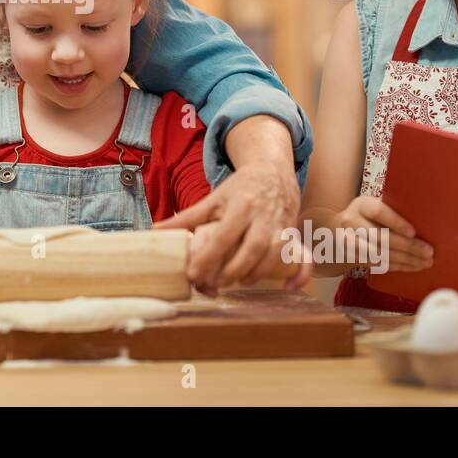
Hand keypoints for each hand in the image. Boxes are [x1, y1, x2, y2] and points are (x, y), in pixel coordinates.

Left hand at [157, 158, 309, 293]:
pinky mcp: (293, 233)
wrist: (273, 170)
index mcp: (240, 205)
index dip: (209, 257)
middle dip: (233, 270)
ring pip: (274, 255)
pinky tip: (287, 287)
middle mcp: (263, 216)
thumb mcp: (213, 199)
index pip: (224, 235)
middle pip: (252, 248)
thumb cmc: (240, 188)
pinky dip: (298, 274)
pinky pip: (302, 257)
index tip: (193, 274)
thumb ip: (186, 218)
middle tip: (214, 284)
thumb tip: (155, 231)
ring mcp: (281, 225)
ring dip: (257, 274)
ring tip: (238, 283)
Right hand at [338, 195, 432, 272]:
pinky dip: (397, 266)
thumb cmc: (368, 216)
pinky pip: (377, 264)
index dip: (396, 222)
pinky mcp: (352, 257)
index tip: (413, 232)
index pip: (378, 212)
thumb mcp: (375, 206)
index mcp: (361, 205)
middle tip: (429, 252)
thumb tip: (426, 219)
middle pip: (380, 237)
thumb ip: (393, 210)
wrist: (339, 229)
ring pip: (380, 254)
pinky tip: (413, 267)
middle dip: (407, 246)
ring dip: (405, 260)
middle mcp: (351, 222)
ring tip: (425, 262)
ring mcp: (349, 241)